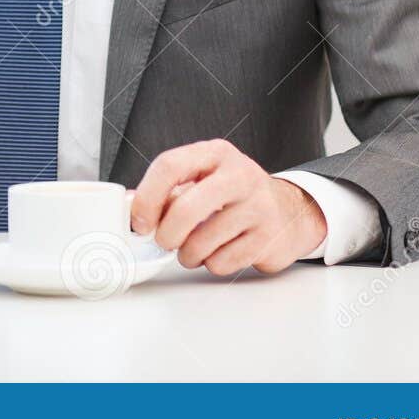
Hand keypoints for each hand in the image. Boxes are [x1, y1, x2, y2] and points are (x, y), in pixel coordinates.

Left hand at [129, 139, 326, 275]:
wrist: (289, 211)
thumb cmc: (234, 194)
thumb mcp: (204, 178)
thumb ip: (168, 190)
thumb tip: (129, 207)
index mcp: (215, 154)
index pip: (169, 166)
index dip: (146, 198)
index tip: (139, 221)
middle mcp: (239, 175)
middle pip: (185, 208)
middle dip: (166, 234)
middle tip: (164, 241)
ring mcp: (258, 206)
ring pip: (201, 243)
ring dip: (188, 254)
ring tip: (195, 247)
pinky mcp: (268, 238)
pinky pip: (222, 262)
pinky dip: (212, 264)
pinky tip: (220, 250)